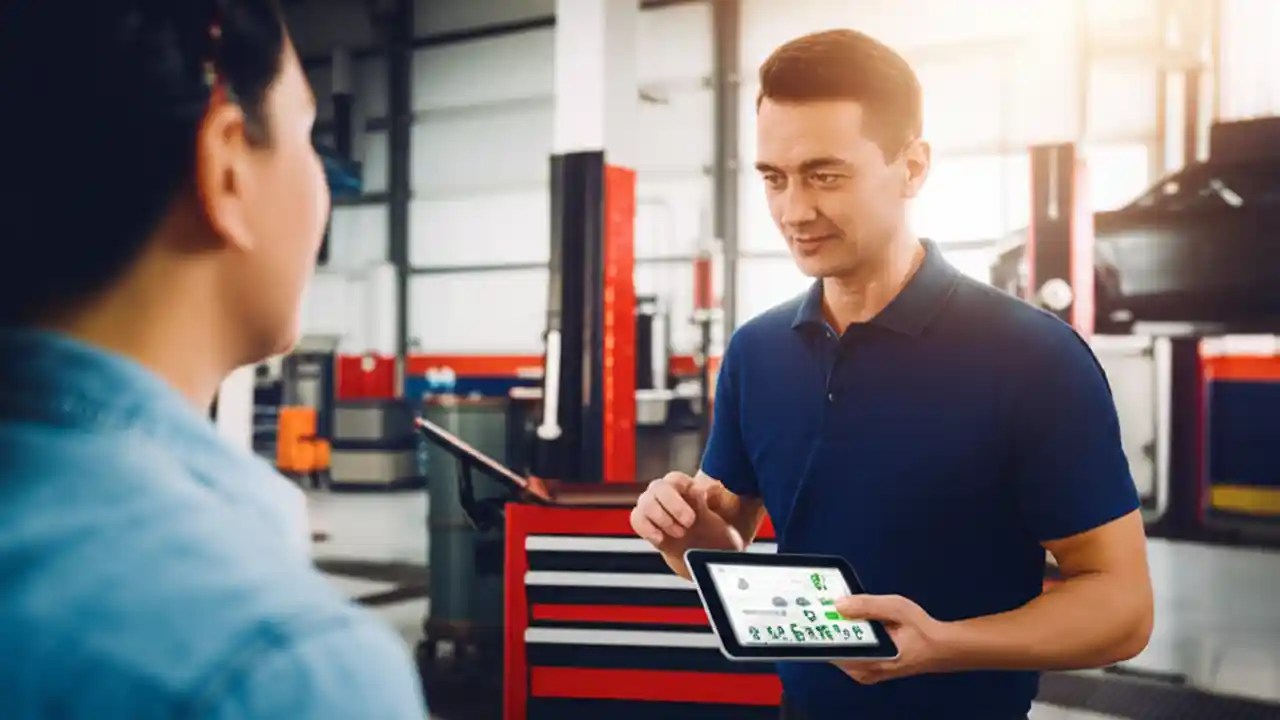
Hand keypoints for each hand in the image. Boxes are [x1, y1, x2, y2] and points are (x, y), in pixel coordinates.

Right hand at [630, 472, 743, 554]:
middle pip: (658, 487)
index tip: (699, 500)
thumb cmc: (717, 535)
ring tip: (679, 533)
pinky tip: (661, 539)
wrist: (706, 557)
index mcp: (686, 488)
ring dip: (661, 518)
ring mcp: (654, 509)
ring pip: (645, 502)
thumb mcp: (724, 517)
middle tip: (690, 522)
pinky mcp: (645, 525)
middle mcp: (666, 495)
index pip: (676, 478)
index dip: (685, 488)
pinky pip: (637, 520)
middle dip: (674, 504)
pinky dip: (647, 529)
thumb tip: (711, 487)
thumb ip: (717, 501)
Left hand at [831, 594, 954, 684]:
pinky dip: (846, 634)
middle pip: (832, 648)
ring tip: (836, 607)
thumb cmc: (922, 631)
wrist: (940, 647)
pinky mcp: (866, 667)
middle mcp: (864, 671)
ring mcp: (864, 671)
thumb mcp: (897, 609)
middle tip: (823, 604)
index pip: (833, 648)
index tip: (815, 610)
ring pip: (838, 648)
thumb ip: (868, 606)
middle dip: (828, 626)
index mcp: (870, 661)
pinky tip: (849, 618)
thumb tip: (840, 604)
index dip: (822, 629)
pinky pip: (847, 650)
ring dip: (836, 629)